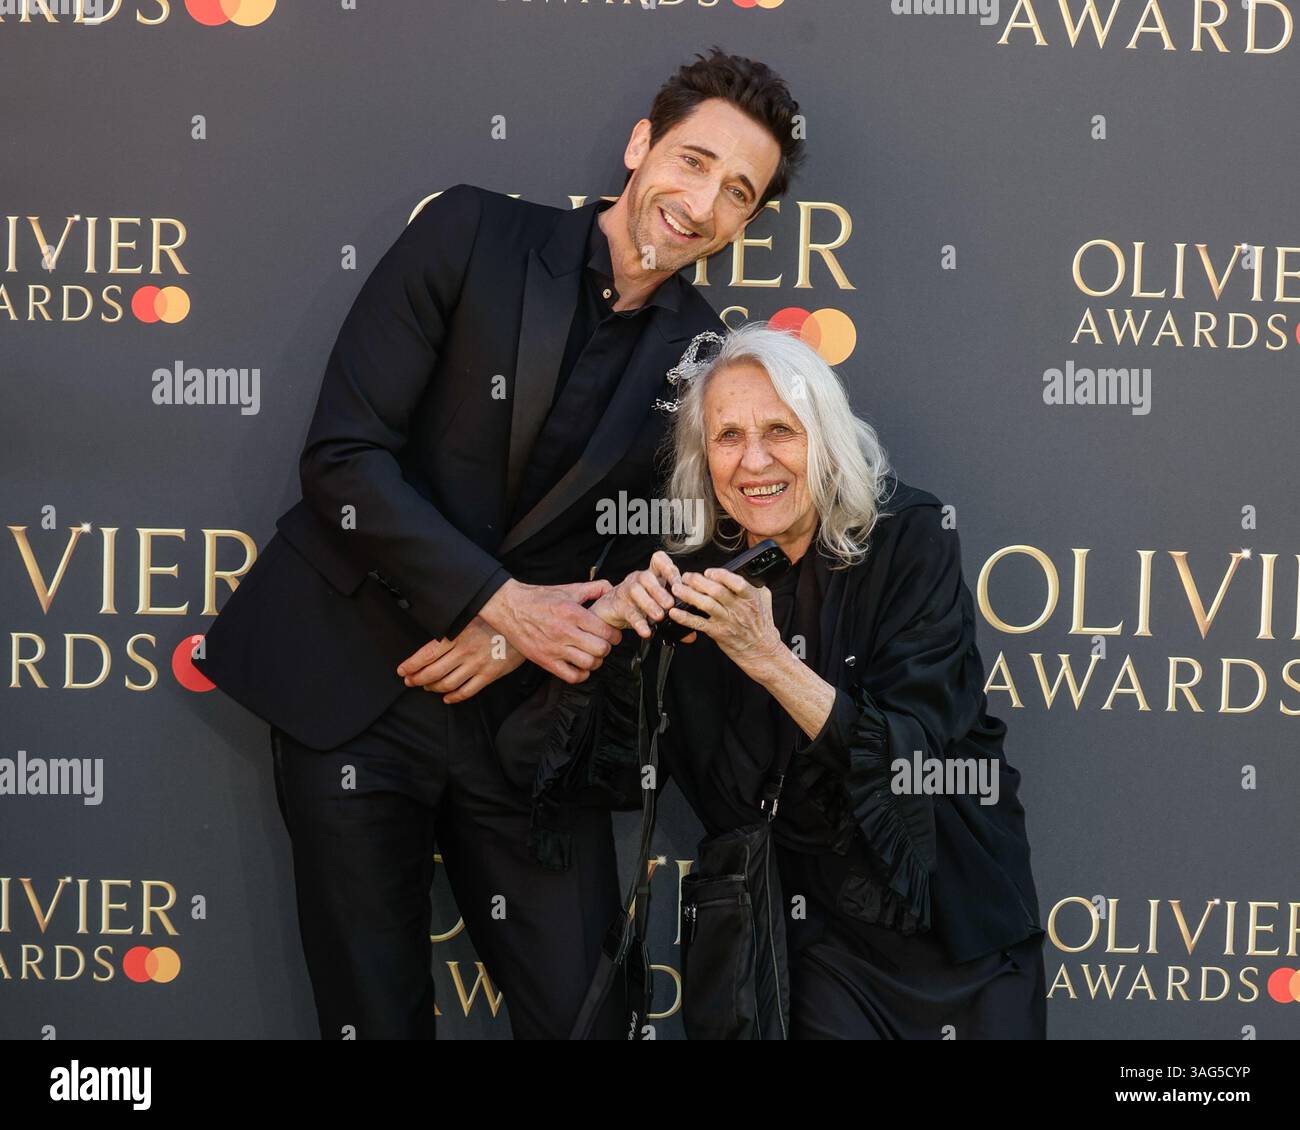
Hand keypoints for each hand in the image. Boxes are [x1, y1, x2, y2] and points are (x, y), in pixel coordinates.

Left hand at [395, 615, 526, 704]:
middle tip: (409, 681)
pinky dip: (454, 697)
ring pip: (447, 683)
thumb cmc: (495, 619)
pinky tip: (447, 698)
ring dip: (433, 688)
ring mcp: (477, 665)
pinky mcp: (489, 675)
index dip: (411, 665)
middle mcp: (464, 652)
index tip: (402, 670)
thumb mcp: (470, 616)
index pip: (426, 654)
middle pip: (433, 672)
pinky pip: (467, 691)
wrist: (524, 625)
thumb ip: (452, 627)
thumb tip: (432, 636)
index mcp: (457, 635)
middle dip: (417, 679)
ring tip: (426, 687)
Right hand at [478, 577, 621, 684]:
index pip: (605, 631)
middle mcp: (564, 631)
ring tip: (592, 655)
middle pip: (600, 649)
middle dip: (606, 648)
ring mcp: (554, 648)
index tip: (613, 635)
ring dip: (596, 661)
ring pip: (589, 664)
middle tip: (603, 644)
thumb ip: (593, 588)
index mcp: (572, 612)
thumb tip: (610, 590)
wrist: (509, 607)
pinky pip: (572, 676)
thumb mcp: (567, 589)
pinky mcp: (545, 661)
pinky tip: (581, 666)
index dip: (615, 635)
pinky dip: (582, 674)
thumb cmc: (538, 599)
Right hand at [592, 550, 695, 642]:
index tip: (679, 583)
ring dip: (649, 604)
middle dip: (661, 591)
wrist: (611, 611)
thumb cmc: (636, 605)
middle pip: (648, 577)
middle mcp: (639, 580)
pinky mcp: (619, 606)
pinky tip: (646, 630)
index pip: (659, 561)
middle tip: (670, 605)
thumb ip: (675, 619)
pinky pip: (629, 612)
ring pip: (637, 591)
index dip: (669, 569)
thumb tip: (691, 635)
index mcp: (652, 576)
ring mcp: (627, 591)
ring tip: (659, 616)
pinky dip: (639, 623)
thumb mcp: (658, 609)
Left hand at [667, 568, 781, 672]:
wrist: (762, 651)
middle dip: (698, 581)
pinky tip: (675, 613)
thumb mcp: (764, 600)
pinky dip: (685, 618)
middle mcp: (739, 608)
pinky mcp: (718, 633)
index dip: (721, 575)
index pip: (736, 583)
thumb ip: (754, 585)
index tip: (709, 572)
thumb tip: (744, 571)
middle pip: (716, 591)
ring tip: (677, 589)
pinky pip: (699, 624)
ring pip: (706, 604)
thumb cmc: (762, 626)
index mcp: (750, 598)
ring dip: (689, 595)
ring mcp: (727, 621)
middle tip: (686, 577)